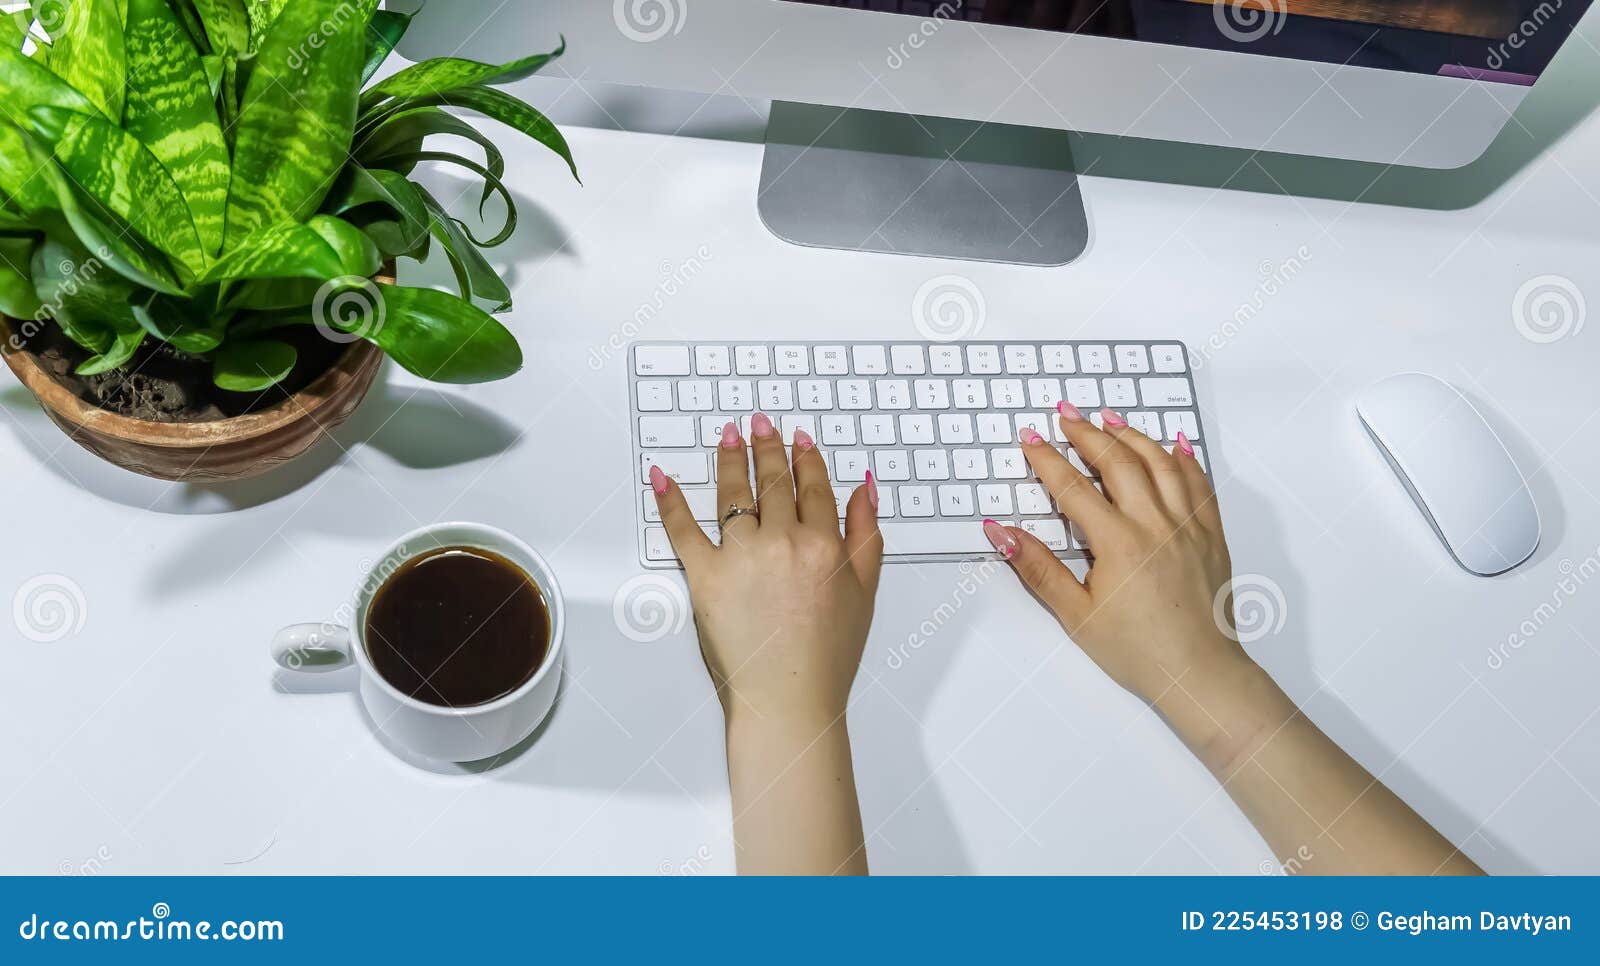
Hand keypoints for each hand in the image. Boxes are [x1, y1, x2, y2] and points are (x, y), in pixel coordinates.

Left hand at [648, 413, 882, 726]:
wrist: (789, 700)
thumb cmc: (827, 657)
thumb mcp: (865, 593)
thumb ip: (866, 535)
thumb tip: (864, 489)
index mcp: (824, 544)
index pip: (813, 486)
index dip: (805, 458)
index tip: (798, 439)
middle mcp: (783, 542)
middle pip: (774, 482)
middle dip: (766, 447)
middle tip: (758, 423)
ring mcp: (741, 557)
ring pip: (733, 494)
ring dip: (729, 460)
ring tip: (727, 437)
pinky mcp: (704, 577)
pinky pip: (683, 530)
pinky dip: (669, 501)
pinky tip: (661, 478)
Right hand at [987, 404, 1482, 873]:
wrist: (1199, 673)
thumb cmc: (1138, 651)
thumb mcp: (1076, 614)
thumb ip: (1037, 568)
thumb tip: (1002, 532)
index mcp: (1119, 543)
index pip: (1073, 488)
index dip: (1047, 459)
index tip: (1031, 438)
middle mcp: (1156, 525)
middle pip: (1118, 461)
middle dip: (1087, 433)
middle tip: (1066, 413)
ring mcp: (1188, 527)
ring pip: (1160, 463)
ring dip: (1132, 435)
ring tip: (1110, 417)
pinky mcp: (1210, 535)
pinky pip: (1199, 484)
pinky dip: (1184, 458)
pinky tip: (1173, 444)